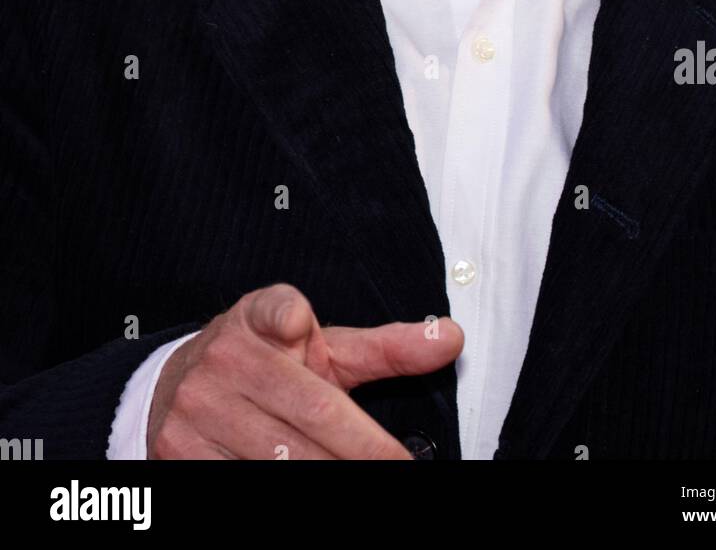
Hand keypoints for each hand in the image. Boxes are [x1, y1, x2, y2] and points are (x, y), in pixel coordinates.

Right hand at [147, 283, 463, 459]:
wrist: (178, 387)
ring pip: (276, 458)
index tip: (309, 334)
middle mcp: (224, 358)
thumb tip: (451, 339)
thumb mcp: (319, 345)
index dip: (294, 321)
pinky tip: (314, 487)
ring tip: (367, 481)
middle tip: (399, 467)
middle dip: (361, 449)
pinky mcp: (181, 454)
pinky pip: (243, 479)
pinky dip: (282, 487)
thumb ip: (385, 348)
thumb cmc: (268, 364)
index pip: (282, 313)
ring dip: (328, 474)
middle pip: (307, 411)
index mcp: (257, 319)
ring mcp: (197, 409)